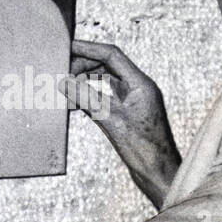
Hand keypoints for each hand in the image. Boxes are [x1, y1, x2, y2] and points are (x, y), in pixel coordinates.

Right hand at [60, 39, 180, 207]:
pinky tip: (74, 101)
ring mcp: (132, 101)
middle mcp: (138, 88)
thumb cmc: (145, 151)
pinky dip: (89, 95)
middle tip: (61, 68)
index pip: (112, 55)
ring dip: (85, 79)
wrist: (159, 175)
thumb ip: (87, 99)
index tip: (68, 46)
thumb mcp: (111, 122)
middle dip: (83, 64)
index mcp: (141, 84)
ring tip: (65, 84)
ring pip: (105, 80)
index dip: (88, 48)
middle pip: (107, 64)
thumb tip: (65, 82)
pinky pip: (104, 96)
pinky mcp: (127, 113)